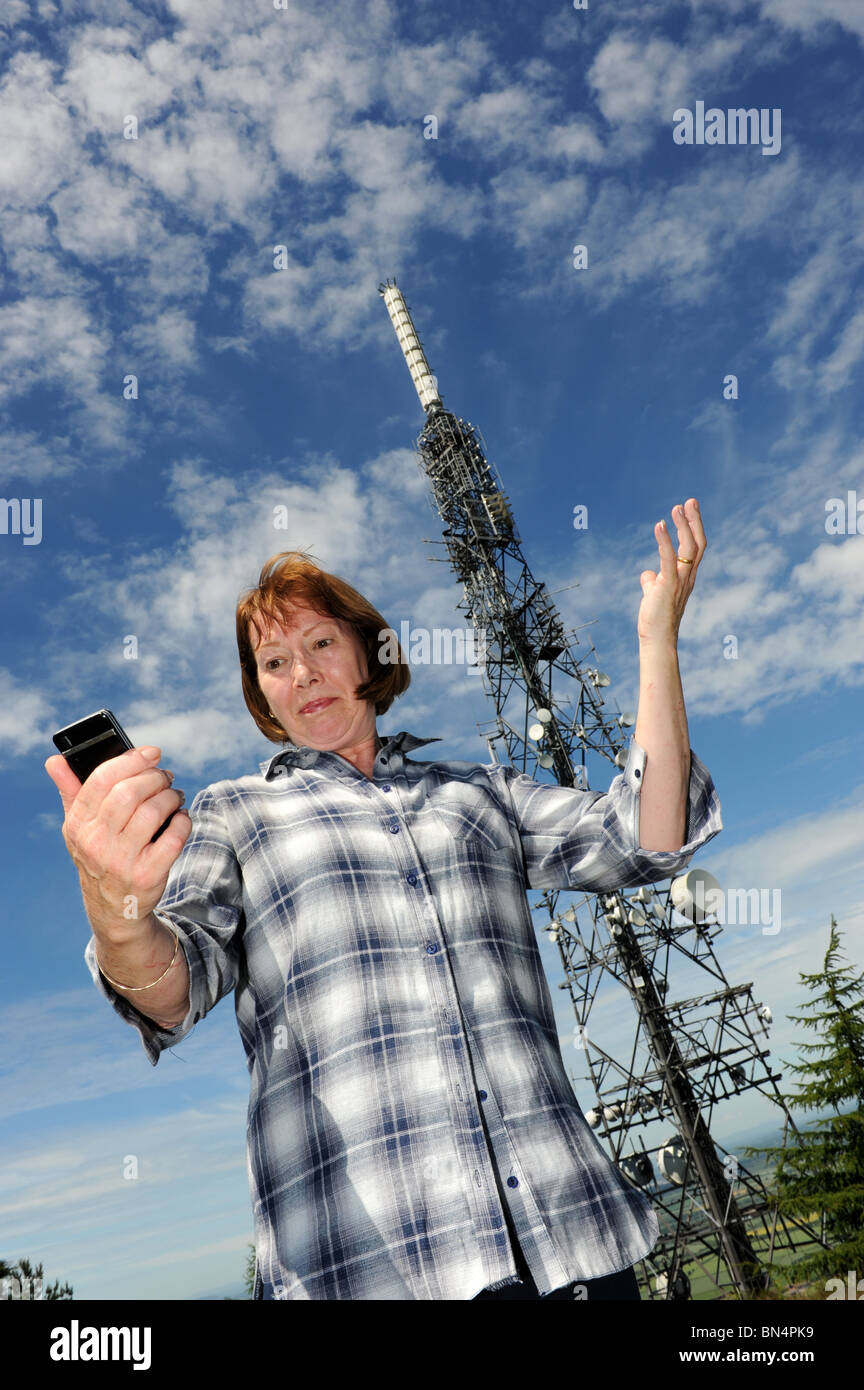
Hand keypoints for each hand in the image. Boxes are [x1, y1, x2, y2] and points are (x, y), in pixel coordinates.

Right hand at [44, 746, 190, 935]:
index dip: (131, 759)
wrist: (114, 908)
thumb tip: (56, 761)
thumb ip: (70, 792)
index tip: (151, 753)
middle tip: (166, 777)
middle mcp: (96, 843)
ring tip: (174, 796)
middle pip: (130, 792)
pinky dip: (183, 821)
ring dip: (171, 797)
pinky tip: (180, 817)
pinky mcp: (147, 875)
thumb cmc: (99, 856)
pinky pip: (174, 837)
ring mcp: (122, 861)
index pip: (101, 779)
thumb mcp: (79, 829)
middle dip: (155, 778)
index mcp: (78, 825)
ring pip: (153, 811)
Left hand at [637, 498, 705, 644]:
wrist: (657, 640)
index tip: (688, 510)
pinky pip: (668, 559)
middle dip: (694, 521)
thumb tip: (647, 574)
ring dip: (684, 526)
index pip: (695, 548)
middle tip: (690, 501)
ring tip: (676, 507)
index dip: (693, 528)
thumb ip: (652, 582)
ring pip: (689, 548)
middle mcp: (688, 577)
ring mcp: (680, 581)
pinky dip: (665, 540)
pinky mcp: (668, 586)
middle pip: (697, 543)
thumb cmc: (655, 620)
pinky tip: (659, 525)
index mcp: (686, 577)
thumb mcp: (654, 595)